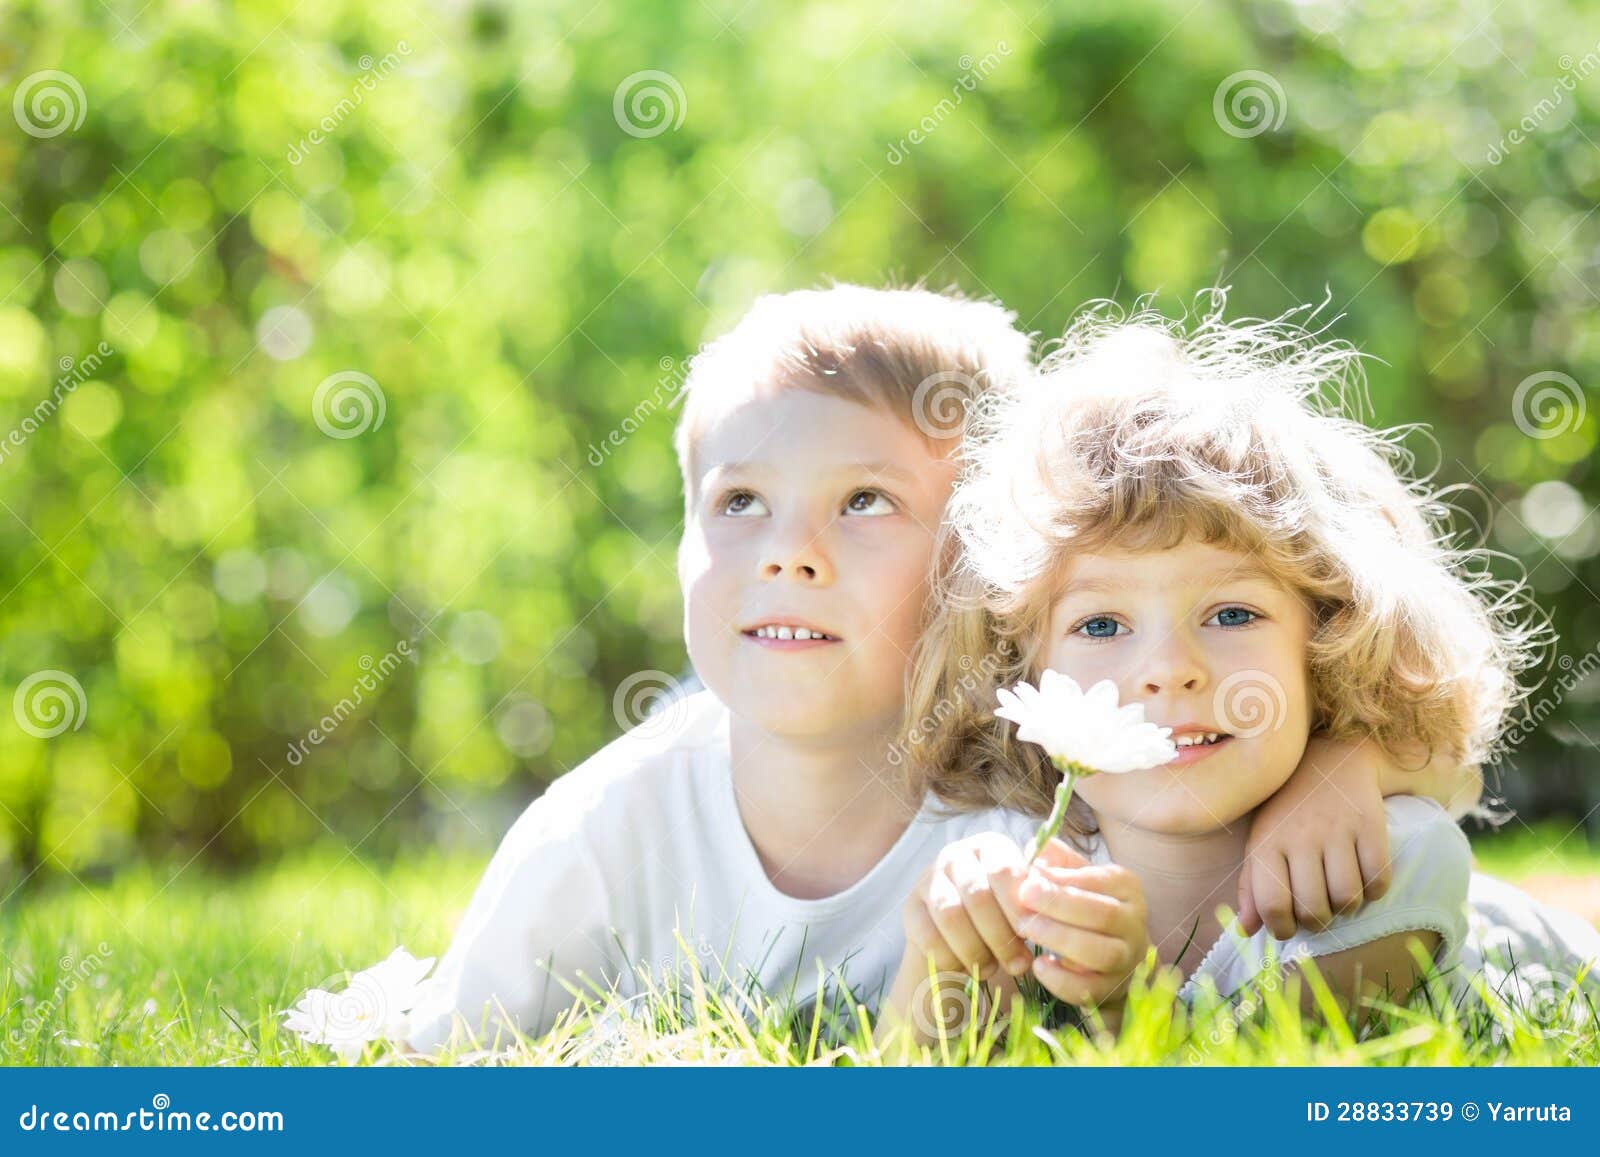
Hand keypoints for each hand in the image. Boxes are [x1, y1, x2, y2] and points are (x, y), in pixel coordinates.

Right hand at [900, 833, 1032, 982]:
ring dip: (976, 951)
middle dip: (1001, 937)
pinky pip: (928, 937)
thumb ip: (1040, 899)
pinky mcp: (910, 908)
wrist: (964, 942)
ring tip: (992, 970)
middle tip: (1019, 964)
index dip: (1018, 907)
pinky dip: (951, 959)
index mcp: (990, 846)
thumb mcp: (1026, 904)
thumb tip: (1050, 903)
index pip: (1003, 870)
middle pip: (977, 895)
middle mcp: (956, 854)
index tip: (1032, 935)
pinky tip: (965, 969)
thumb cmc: (1006, 918)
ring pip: (951, 916)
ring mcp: (928, 879)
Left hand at [1016, 838, 1148, 1008]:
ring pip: (1101, 952)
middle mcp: (1134, 922)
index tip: (1029, 879)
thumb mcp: (1076, 876)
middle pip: (1103, 915)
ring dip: (1061, 940)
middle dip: (1060, 906)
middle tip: (1023, 899)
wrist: (1111, 956)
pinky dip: (1063, 980)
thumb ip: (1056, 859)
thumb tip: (1036, 848)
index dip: (1063, 880)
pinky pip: (1091, 989)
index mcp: (1126, 887)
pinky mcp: (1112, 989)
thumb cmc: (1084, 905)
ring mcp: (1127, 959)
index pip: (1098, 880)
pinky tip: (1039, 966)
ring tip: (1028, 929)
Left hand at [1240, 735, 1391, 938]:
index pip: (1272, 905)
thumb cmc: (1287, 812)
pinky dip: (1375, 891)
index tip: (1288, 928)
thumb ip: (1252, 887)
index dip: (1281, 929)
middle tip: (1318, 911)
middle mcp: (1300, 836)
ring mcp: (1336, 829)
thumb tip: (1246, 931)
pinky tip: (1364, 879)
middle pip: (1314, 909)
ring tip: (1341, 894)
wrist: (1327, 760)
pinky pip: (1379, 879)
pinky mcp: (1370, 823)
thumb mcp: (1261, 843)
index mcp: (1266, 843)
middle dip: (1317, 922)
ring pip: (1348, 899)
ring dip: (1347, 908)